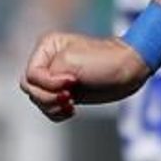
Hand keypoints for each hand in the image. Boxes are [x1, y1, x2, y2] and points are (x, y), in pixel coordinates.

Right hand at [19, 30, 152, 122]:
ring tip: (72, 104)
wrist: (128, 71)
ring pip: (38, 100)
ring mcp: (56, 78)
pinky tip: (72, 110)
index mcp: (46, 47)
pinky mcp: (65, 92)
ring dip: (54, 107)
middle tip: (70, 97)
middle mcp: (47, 61)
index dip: (48, 84)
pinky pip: (49, 109)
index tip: (71, 82)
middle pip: (31, 89)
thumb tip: (40, 88)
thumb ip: (47, 74)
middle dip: (49, 97)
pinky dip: (57, 113)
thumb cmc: (104, 61)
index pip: (31, 75)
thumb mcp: (70, 62)